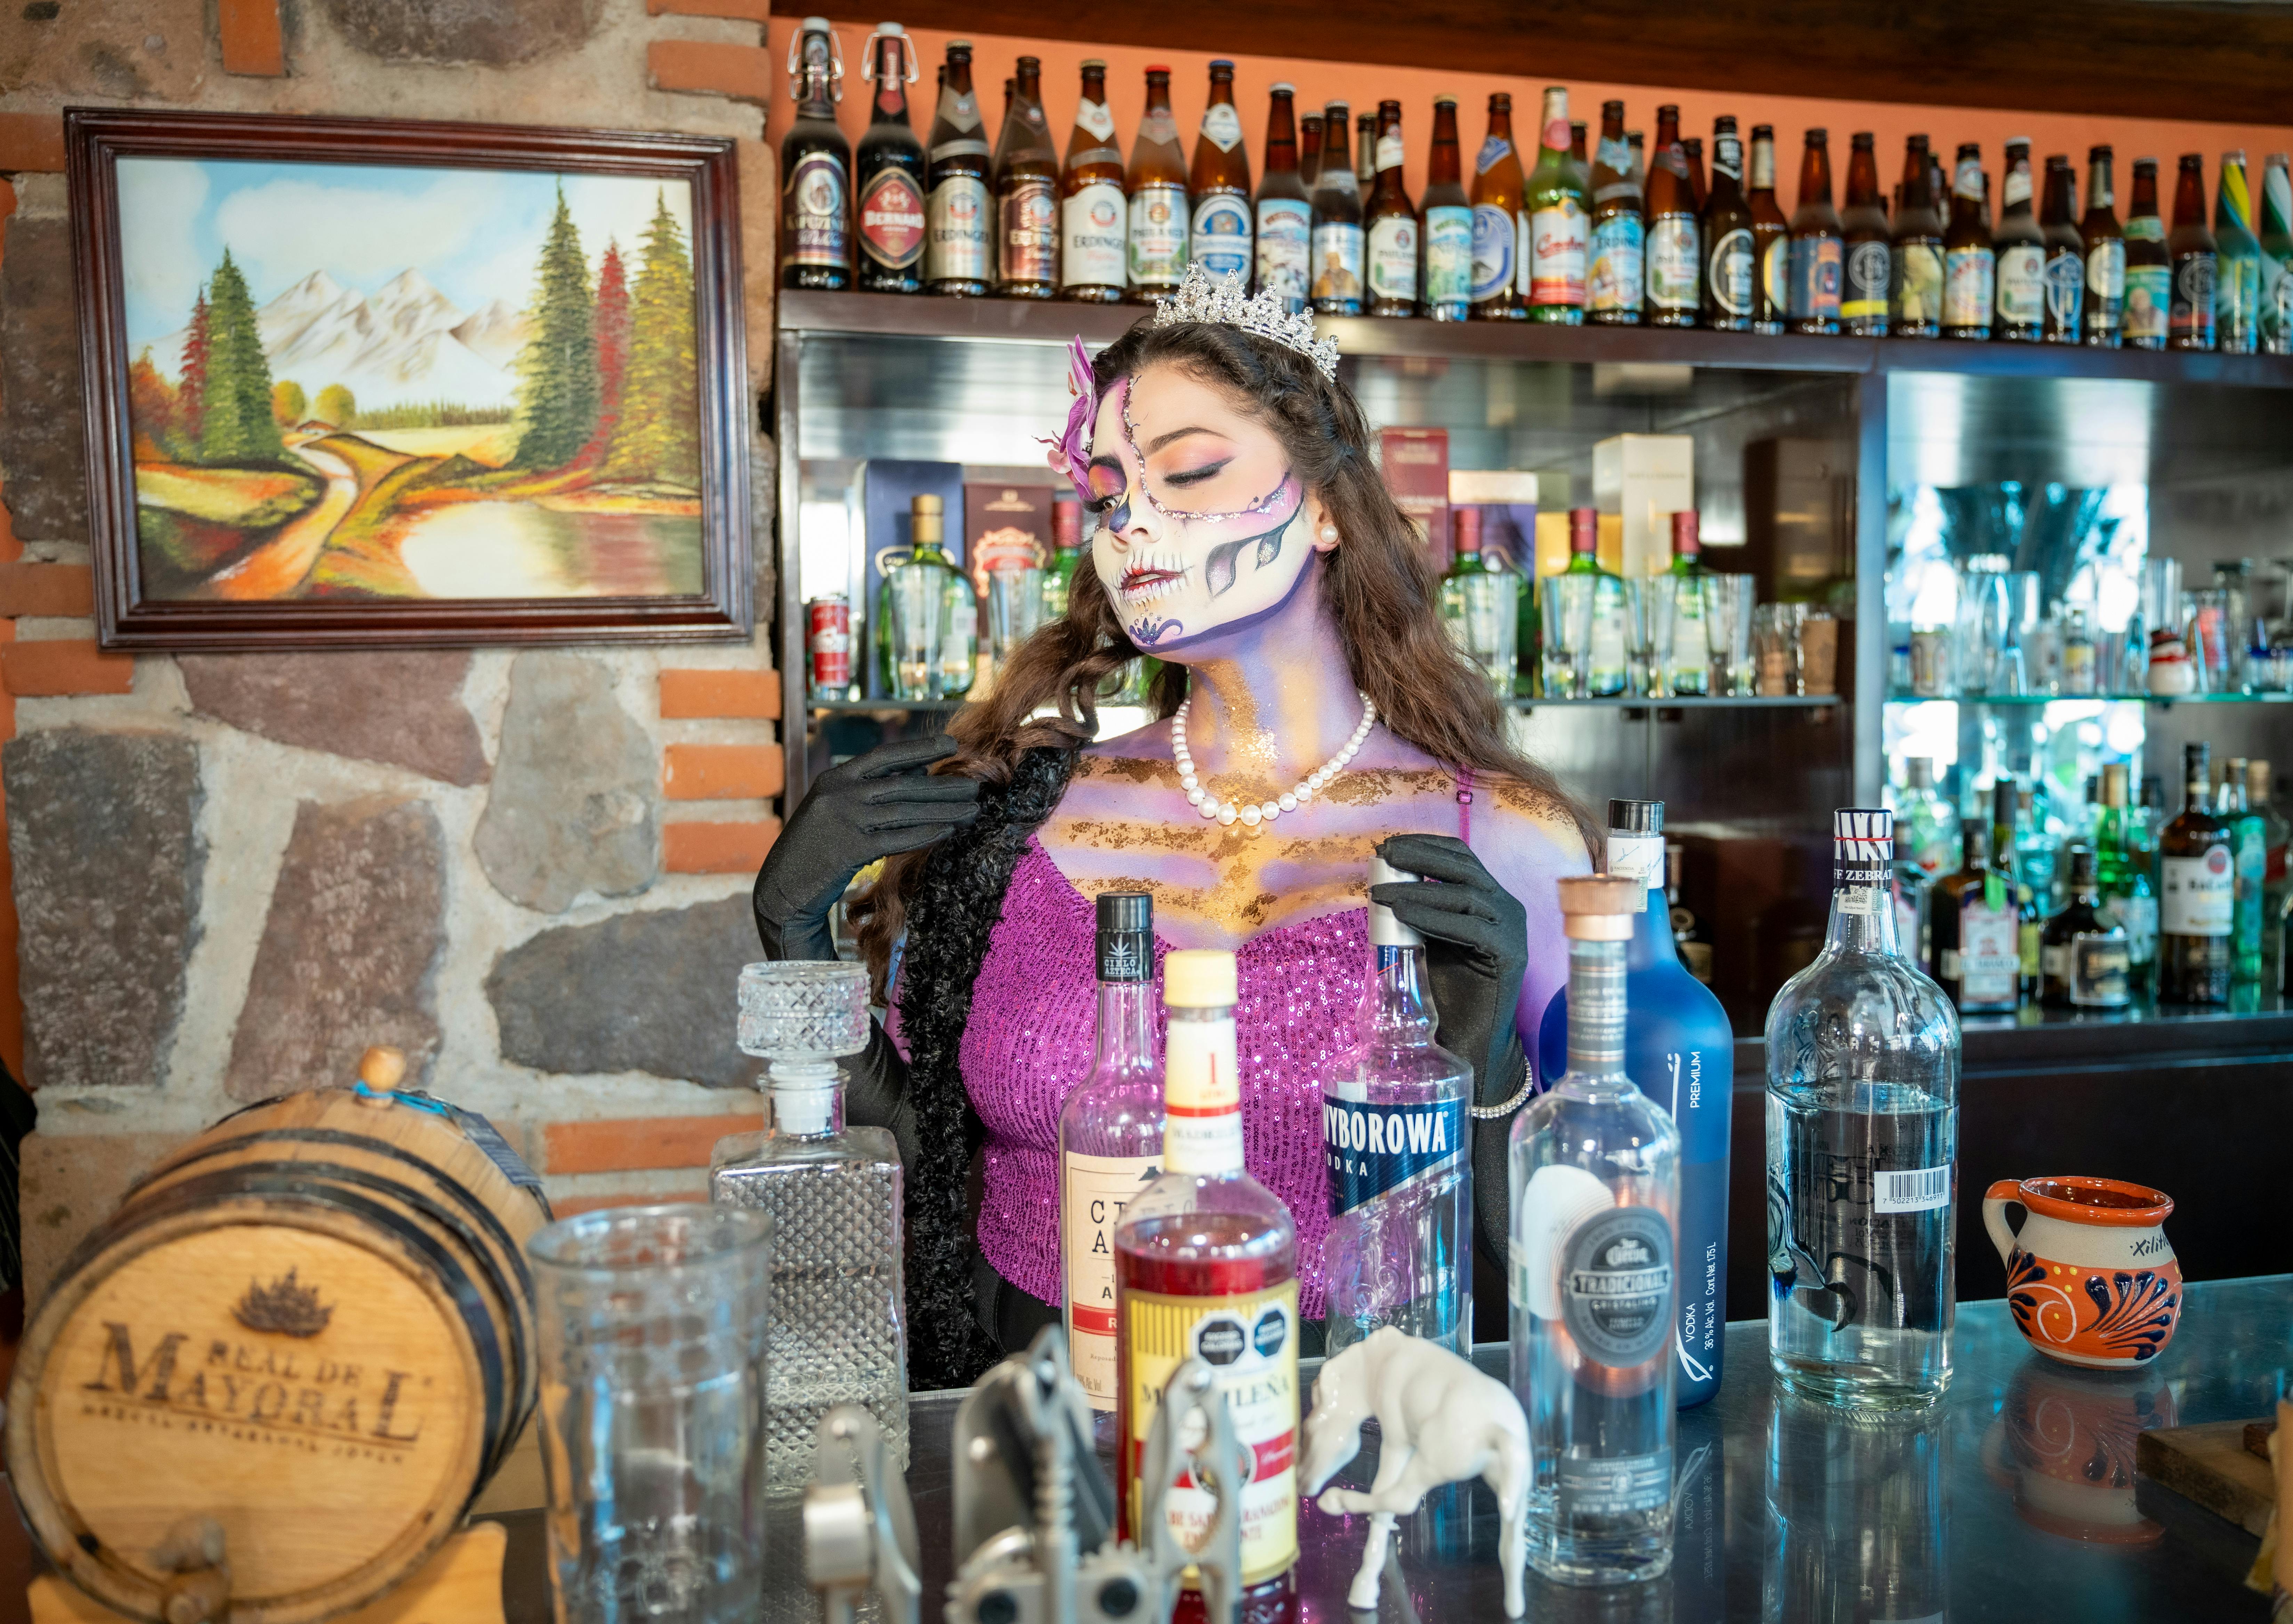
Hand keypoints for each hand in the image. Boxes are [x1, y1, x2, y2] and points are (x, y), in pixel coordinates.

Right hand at [752, 734, 981, 959]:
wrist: (780, 888)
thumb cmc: (815, 848)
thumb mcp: (836, 809)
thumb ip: (871, 790)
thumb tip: (919, 773)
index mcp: (835, 777)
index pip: (885, 756)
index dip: (920, 748)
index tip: (951, 745)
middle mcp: (839, 792)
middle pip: (903, 784)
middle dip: (943, 786)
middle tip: (976, 787)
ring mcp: (843, 820)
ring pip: (905, 812)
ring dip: (944, 811)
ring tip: (974, 811)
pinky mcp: (848, 850)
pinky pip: (896, 839)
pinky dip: (925, 834)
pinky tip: (948, 830)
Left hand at [1373, 833, 1531, 1265]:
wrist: (1469, 1042)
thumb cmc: (1446, 992)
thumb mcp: (1427, 941)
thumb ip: (1416, 912)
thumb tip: (1379, 882)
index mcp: (1489, 900)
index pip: (1460, 857)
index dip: (1424, 845)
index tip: (1387, 844)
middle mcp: (1507, 909)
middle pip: (1465, 866)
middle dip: (1420, 856)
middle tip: (1382, 855)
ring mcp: (1512, 931)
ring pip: (1465, 894)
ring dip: (1417, 890)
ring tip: (1378, 893)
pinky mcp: (1510, 955)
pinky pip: (1469, 927)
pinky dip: (1431, 916)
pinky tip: (1400, 914)